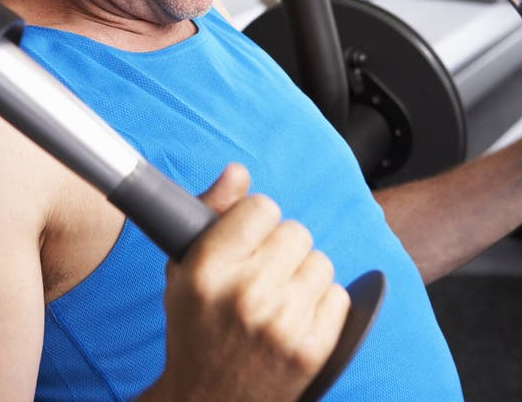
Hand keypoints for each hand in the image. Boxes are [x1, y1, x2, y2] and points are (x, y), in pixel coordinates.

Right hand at [157, 164, 349, 401]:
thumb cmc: (194, 330)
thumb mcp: (182, 269)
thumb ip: (210, 212)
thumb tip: (238, 171)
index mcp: (207, 269)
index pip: (262, 207)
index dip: (256, 221)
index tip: (248, 241)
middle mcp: (245, 293)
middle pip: (295, 231)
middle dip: (282, 248)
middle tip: (263, 274)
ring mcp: (282, 323)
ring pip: (320, 261)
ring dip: (303, 275)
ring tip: (279, 299)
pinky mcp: (312, 350)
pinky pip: (338, 295)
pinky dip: (323, 304)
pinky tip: (297, 319)